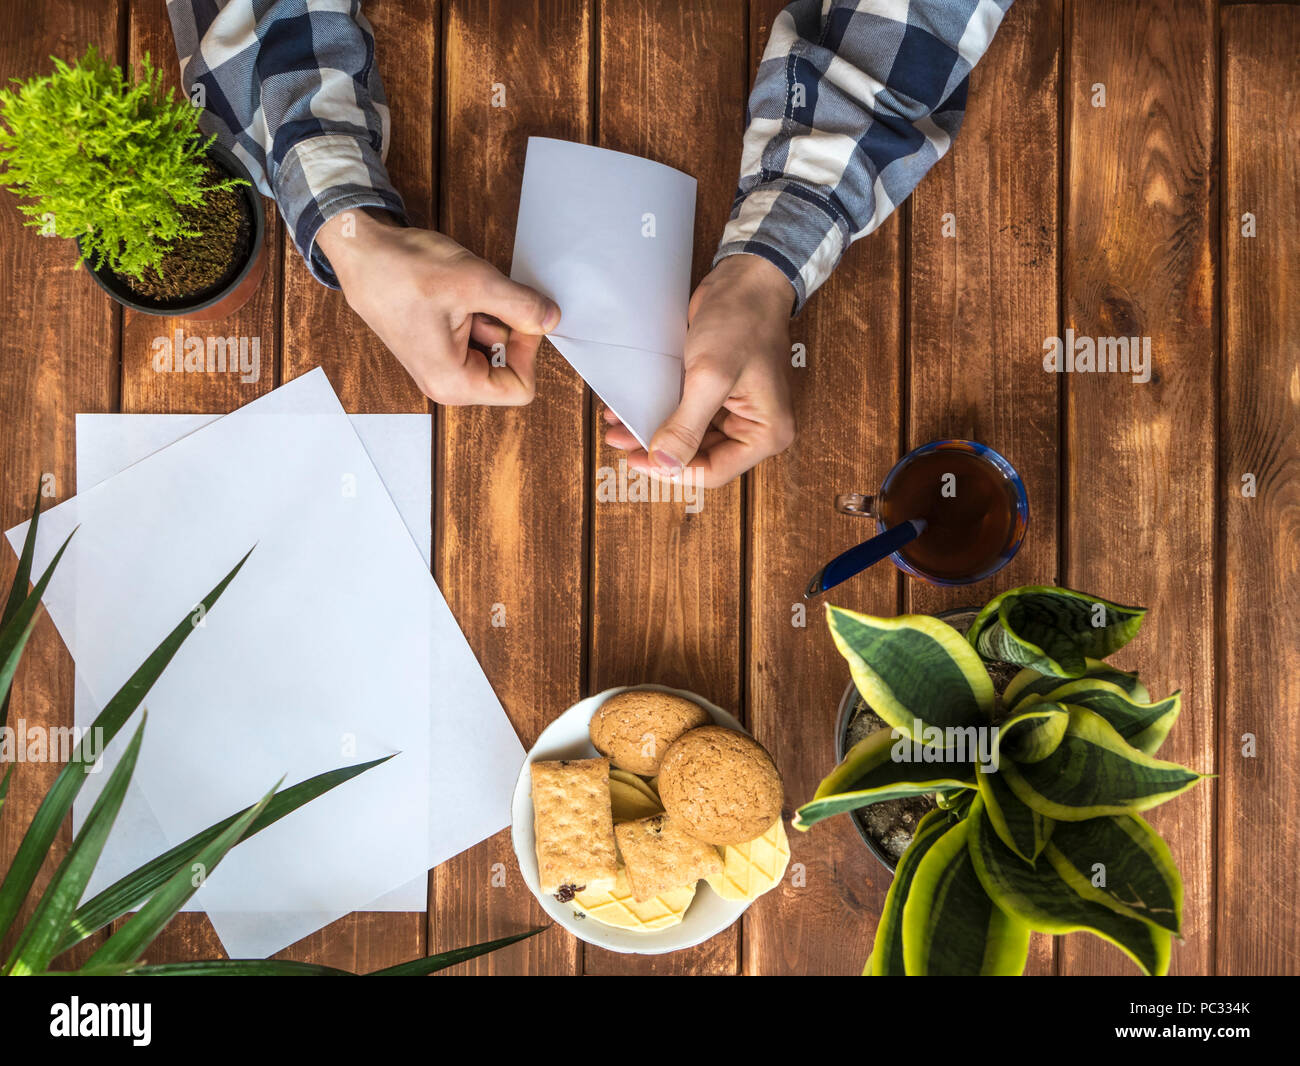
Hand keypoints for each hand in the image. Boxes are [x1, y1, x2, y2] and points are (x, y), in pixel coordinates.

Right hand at [315, 208, 560, 404]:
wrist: (361, 252)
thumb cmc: (402, 270)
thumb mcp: (475, 283)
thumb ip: (521, 306)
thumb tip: (552, 319)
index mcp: (453, 383)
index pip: (521, 389)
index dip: (529, 350)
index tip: (520, 316)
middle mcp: (446, 384)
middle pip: (508, 370)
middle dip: (508, 330)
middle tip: (489, 297)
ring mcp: (440, 366)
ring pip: (492, 349)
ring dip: (492, 317)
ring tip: (465, 291)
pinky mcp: (437, 347)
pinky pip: (474, 337)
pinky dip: (477, 312)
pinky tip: (457, 291)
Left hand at [604, 253, 795, 488]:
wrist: (745, 280)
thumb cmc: (740, 322)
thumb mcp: (710, 377)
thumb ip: (686, 426)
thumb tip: (663, 464)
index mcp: (766, 433)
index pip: (714, 472)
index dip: (672, 471)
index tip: (636, 459)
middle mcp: (753, 428)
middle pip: (699, 458)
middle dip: (658, 451)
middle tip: (619, 444)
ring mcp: (734, 412)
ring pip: (687, 439)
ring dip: (653, 434)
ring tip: (617, 429)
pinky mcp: (716, 394)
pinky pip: (685, 415)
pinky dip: (658, 414)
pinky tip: (630, 410)